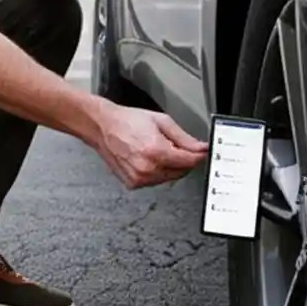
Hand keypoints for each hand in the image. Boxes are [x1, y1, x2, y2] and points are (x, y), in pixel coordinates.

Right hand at [90, 101, 208, 188]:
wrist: (103, 127)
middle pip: (181, 172)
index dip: (199, 155)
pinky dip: (158, 171)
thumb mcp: (161, 121)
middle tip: (177, 145)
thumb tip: (200, 147)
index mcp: (156, 151)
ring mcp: (139, 178)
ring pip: (169, 178)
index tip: (203, 151)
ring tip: (158, 149)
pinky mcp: (133, 184)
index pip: (189, 161)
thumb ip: (184, 137)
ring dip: (171, 166)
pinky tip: (149, 157)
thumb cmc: (127, 121)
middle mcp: (147, 168)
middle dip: (184, 160)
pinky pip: (155, 181)